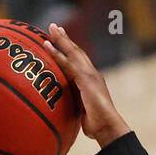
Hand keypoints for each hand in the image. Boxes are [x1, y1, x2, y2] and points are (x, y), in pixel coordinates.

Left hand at [42, 23, 129, 147]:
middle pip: (77, 51)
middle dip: (65, 39)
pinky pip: (68, 64)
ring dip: (61, 40)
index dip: (70, 50)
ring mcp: (89, 76)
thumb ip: (76, 106)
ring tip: (51, 29)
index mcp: (91, 81)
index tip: (60, 40)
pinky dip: (57, 54)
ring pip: (73, 53)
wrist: (108, 127)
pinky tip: (47, 46)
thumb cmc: (96, 125)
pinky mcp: (85, 80)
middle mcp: (92, 74)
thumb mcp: (83, 112)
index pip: (79, 61)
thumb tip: (64, 111)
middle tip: (54, 27)